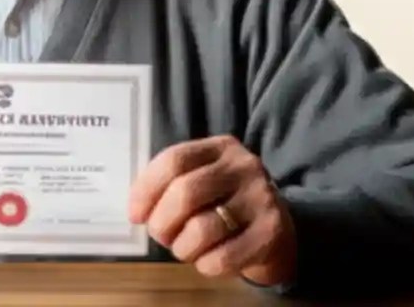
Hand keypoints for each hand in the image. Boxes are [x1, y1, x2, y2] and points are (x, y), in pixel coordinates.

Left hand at [128, 135, 295, 285]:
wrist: (278, 230)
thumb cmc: (225, 204)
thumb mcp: (202, 181)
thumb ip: (170, 185)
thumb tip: (138, 211)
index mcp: (221, 147)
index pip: (173, 160)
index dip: (146, 190)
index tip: (135, 215)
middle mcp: (245, 166)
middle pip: (185, 192)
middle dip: (161, 222)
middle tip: (161, 236)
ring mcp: (261, 197)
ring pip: (201, 229)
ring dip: (181, 248)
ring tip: (185, 248)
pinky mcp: (271, 232)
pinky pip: (221, 258)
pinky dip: (204, 265)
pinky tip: (207, 259)